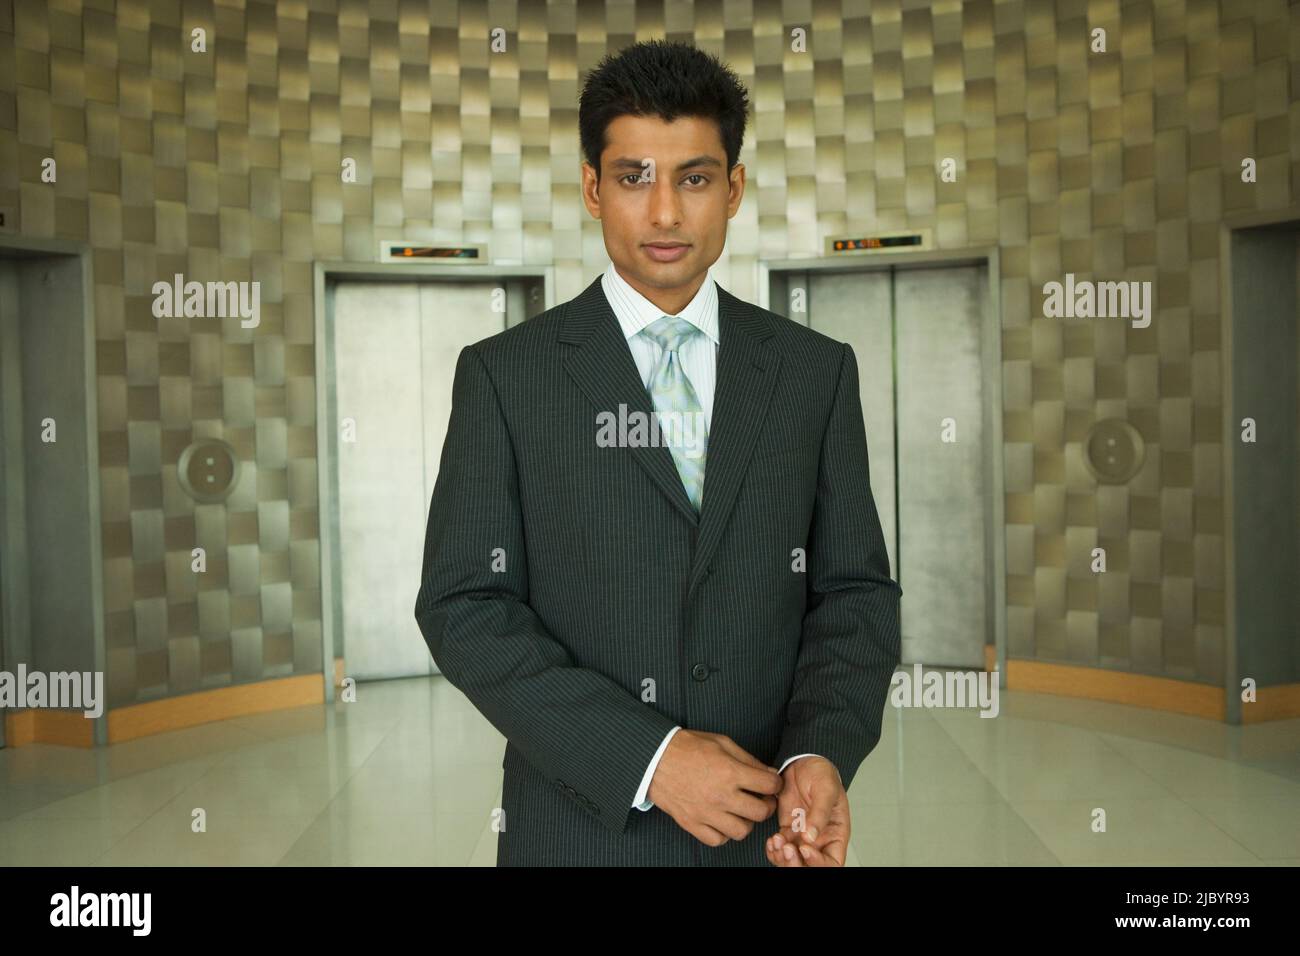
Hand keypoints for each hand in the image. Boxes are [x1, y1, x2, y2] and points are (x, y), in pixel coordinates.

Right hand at [647, 730, 782, 845]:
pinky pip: (717, 840)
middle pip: (760, 812)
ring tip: (740, 810)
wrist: (654, 758)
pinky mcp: (692, 824)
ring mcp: (706, 813)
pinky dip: (723, 833)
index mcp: (730, 772)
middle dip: (766, 805)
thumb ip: (749, 759)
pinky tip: (722, 820)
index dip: (776, 783)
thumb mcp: (722, 743)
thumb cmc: (688, 747)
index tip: (772, 783)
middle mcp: (721, 795)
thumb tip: (770, 773)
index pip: (769, 785)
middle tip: (761, 799)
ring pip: (741, 831)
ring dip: (745, 821)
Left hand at [764, 756, 849, 866]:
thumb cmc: (822, 773)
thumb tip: (811, 837)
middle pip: (810, 866)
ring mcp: (802, 836)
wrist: (803, 760)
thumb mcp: (826, 790)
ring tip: (777, 841)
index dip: (818, 862)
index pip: (832, 863)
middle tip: (787, 849)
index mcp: (836, 834)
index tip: (805, 847)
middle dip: (796, 864)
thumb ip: (820, 813)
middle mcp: (820, 840)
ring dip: (783, 858)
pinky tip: (771, 840)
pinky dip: (774, 850)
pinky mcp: (787, 830)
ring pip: (793, 861)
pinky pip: (780, 849)